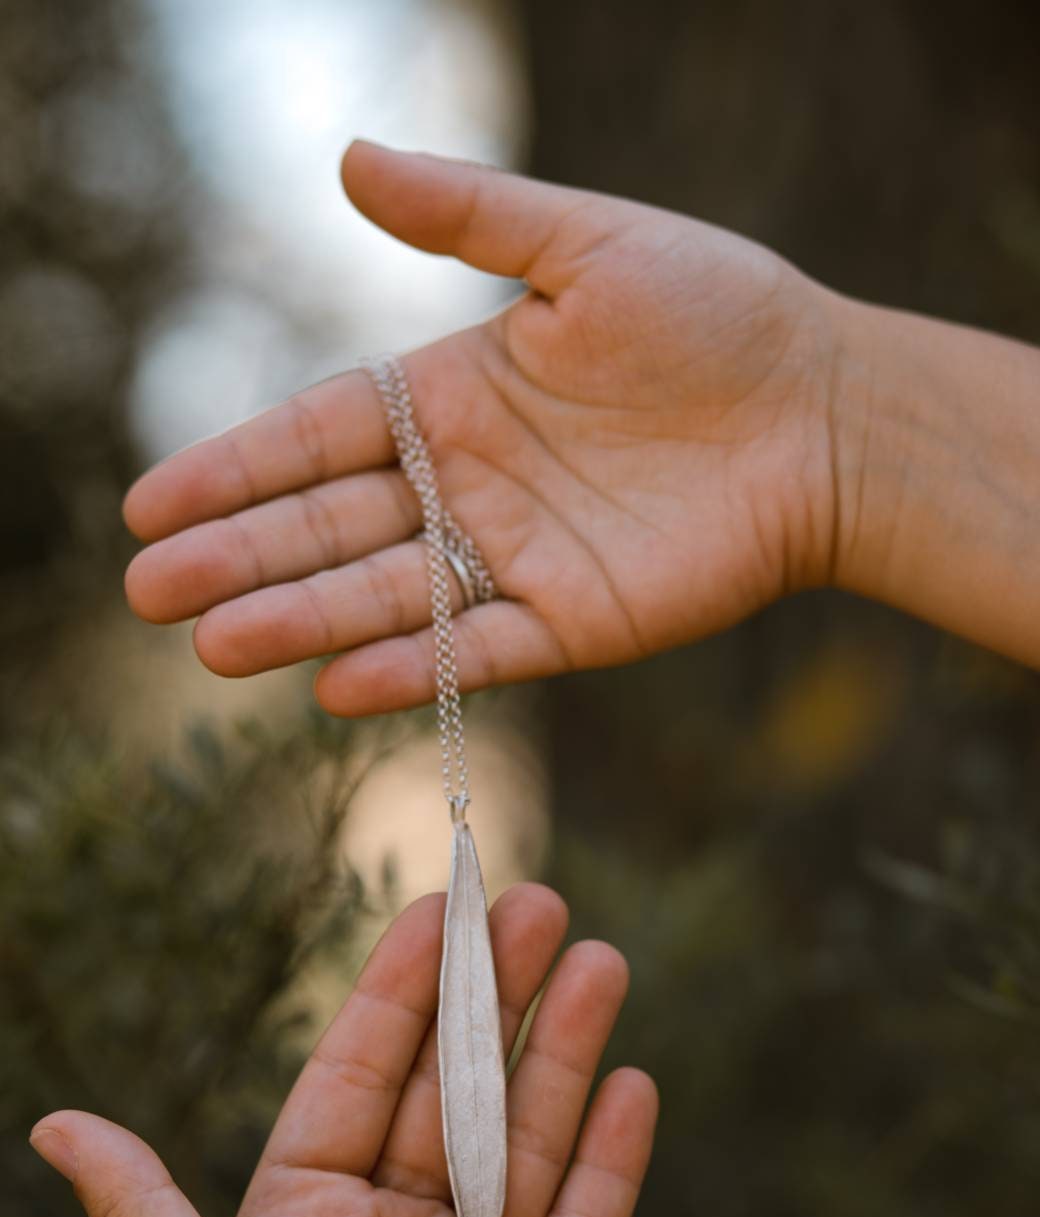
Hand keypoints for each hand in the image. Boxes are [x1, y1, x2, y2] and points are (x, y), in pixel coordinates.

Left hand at [29, 886, 657, 1216]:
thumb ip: (143, 1214)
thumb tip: (56, 1124)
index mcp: (309, 1213)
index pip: (361, 1071)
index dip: (402, 986)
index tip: (443, 905)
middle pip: (455, 1087)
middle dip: (497, 995)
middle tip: (540, 904)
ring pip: (531, 1136)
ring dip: (565, 1049)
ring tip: (601, 961)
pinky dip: (614, 1155)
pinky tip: (633, 1081)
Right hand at [122, 141, 842, 712]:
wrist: (825, 410)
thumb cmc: (719, 313)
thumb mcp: (589, 244)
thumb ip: (470, 216)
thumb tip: (346, 160)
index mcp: (454, 393)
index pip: (319, 436)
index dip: (236, 469)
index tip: (152, 507)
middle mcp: (467, 483)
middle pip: (332, 526)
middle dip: (241, 558)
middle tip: (151, 594)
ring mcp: (514, 558)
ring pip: (388, 598)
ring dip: (303, 621)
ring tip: (215, 646)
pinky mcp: (571, 621)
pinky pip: (479, 650)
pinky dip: (414, 668)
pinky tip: (339, 684)